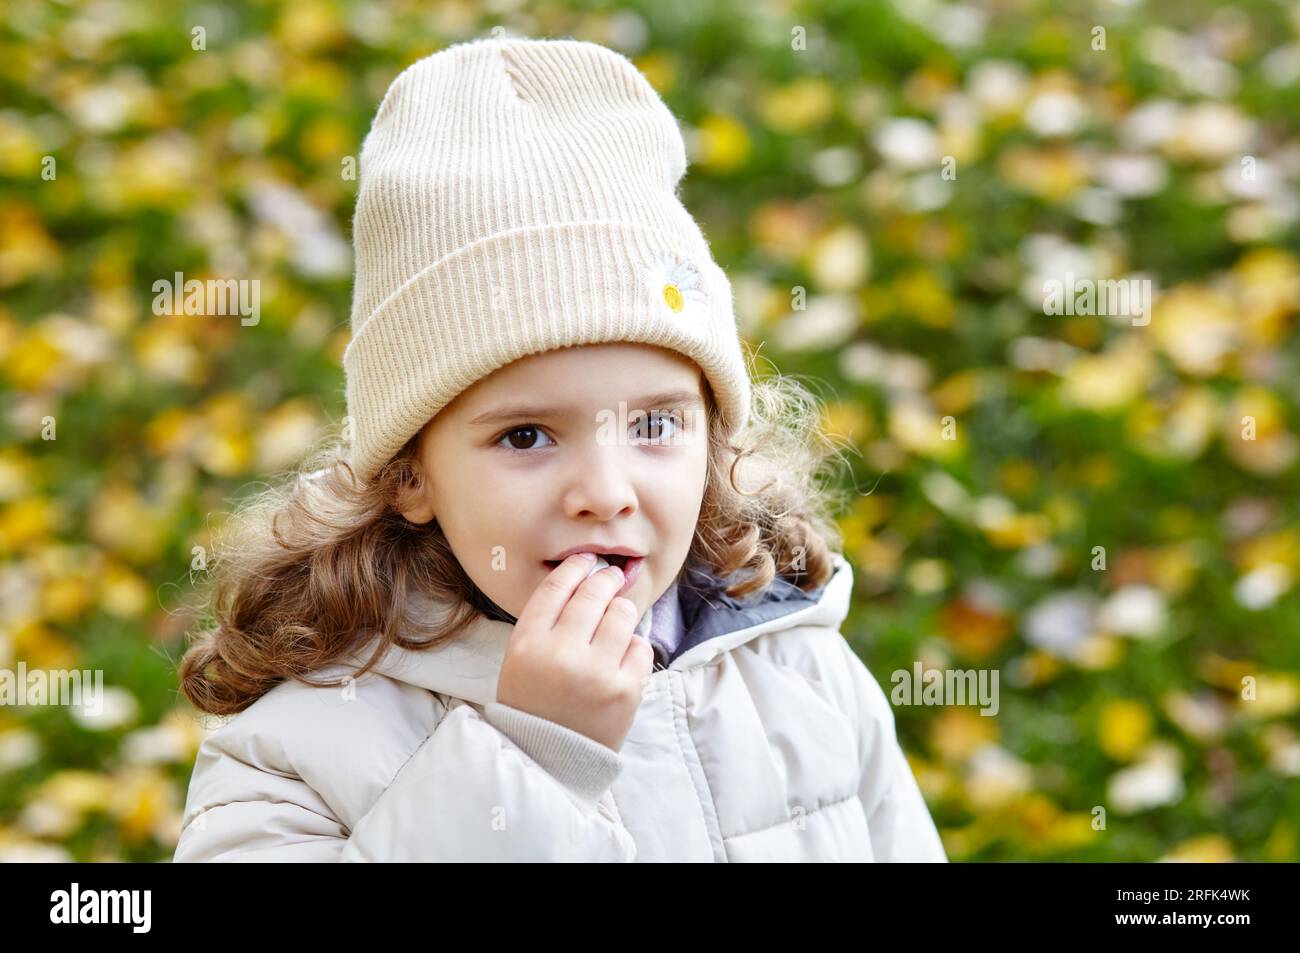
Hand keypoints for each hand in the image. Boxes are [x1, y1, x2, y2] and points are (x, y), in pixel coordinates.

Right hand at [495, 553, 654, 751]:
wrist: (549, 759)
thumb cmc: (534, 703)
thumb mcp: (522, 658)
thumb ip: (548, 620)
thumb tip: (589, 575)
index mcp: (528, 643)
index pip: (556, 587)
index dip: (575, 567)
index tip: (586, 561)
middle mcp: (561, 654)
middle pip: (593, 593)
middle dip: (605, 580)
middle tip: (610, 578)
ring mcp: (596, 672)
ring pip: (622, 613)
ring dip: (620, 612)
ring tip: (613, 623)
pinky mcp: (626, 690)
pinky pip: (640, 646)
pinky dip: (632, 648)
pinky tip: (619, 659)